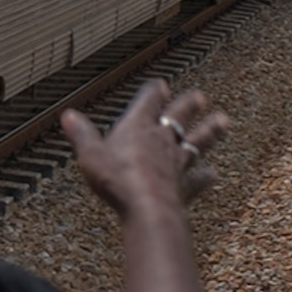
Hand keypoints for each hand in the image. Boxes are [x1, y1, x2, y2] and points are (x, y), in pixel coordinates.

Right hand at [64, 80, 225, 214]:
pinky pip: (197, 179)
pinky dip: (204, 177)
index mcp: (139, 126)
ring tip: (223, 122)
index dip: (154, 91)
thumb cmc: (117, 179)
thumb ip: (81, 135)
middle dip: (189, 104)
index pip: (149, 101)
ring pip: (197, 141)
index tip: (160, 84)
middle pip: (179, 116)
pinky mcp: (184, 185)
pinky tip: (212, 175)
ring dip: (210, 131)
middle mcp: (162, 139)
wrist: (147, 206)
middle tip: (200, 97)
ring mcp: (176, 162)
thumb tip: (68, 115)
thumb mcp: (90, 155)